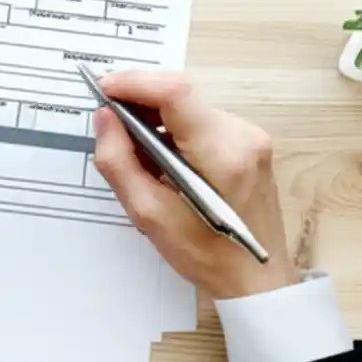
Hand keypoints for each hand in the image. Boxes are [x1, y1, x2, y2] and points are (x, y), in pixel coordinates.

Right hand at [91, 71, 296, 299]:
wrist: (257, 278)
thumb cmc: (207, 256)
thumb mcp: (149, 215)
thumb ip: (119, 162)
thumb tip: (105, 118)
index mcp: (222, 155)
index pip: (176, 93)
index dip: (135, 83)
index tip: (105, 90)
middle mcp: (243, 136)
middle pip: (180, 96)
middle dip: (140, 103)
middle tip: (111, 127)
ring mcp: (250, 136)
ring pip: (188, 107)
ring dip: (156, 119)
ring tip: (136, 153)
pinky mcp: (249, 141)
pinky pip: (201, 119)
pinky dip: (174, 129)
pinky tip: (162, 158)